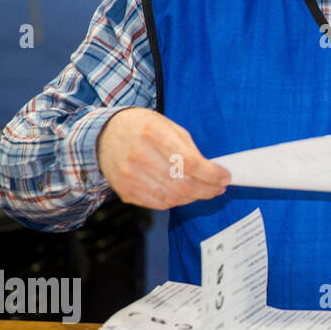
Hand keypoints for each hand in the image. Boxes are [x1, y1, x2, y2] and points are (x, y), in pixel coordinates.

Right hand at [97, 108, 229, 209]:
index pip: (189, 162)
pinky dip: (176, 202)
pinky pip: (157, 203)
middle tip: (219, 188)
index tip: (225, 177)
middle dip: (207, 190)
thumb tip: (211, 171)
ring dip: (194, 198)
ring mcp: (129, 176)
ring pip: (171, 197)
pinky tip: (185, 195)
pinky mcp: (125, 190)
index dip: (212, 174)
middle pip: (182, 184)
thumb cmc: (143, 127)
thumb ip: (190, 148)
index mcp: (154, 134)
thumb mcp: (169, 126)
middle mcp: (139, 156)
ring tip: (205, 191)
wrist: (105, 134)